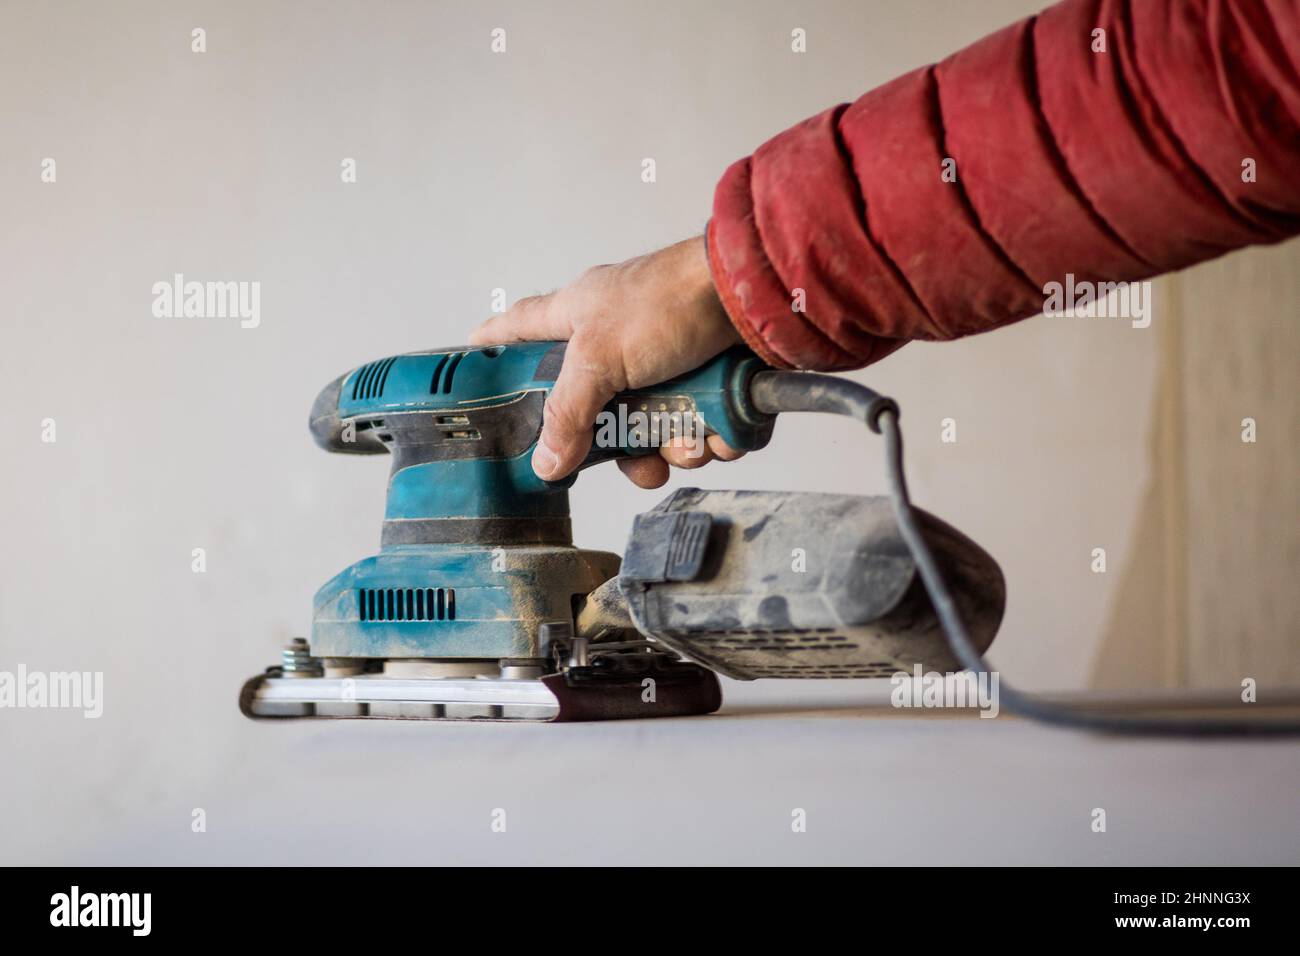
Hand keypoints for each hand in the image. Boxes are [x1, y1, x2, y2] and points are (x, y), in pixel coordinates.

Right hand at [468, 235, 745, 486]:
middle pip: (596, 411)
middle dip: (623, 447)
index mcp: (576, 317)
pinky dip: (711, 438)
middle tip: (636, 459)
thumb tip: (546, 463)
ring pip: (653, 428)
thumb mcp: (601, 357)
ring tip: (691, 442)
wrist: (753, 297)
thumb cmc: (672, 299)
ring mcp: (663, 361)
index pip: (516, 329)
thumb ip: (568, 412)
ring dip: (675, 447)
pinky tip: (719, 433)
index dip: (492, 351)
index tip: (472, 378)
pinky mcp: (706, 378)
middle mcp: (616, 341)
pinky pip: (698, 426)